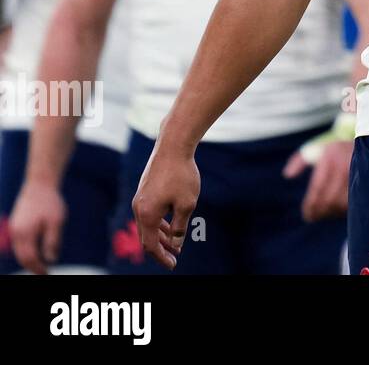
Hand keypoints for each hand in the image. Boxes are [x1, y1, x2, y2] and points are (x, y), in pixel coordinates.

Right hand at [9, 179, 65, 273]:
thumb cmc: (50, 202)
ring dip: (28, 259)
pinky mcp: (16, 224)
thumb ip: (52, 241)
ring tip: (40, 266)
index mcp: (25, 233)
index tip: (47, 273)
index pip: (29, 258)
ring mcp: (14, 228)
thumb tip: (51, 260)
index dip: (38, 268)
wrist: (39, 184)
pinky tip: (34, 252)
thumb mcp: (56, 222)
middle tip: (43, 273)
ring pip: (18, 250)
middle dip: (32, 267)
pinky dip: (25, 250)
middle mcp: (16, 233)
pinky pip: (19, 243)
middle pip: (22, 257)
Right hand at [131, 141, 199, 269]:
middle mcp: (138, 208)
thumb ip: (180, 226)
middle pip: (147, 236)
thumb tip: (176, 242)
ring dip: (161, 235)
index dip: (161, 257)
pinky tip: (171, 225)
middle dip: (161, 249)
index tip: (173, 265)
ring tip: (176, 244)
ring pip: (148, 224)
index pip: (150, 245)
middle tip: (174, 258)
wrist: (173, 146)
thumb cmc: (182, 174)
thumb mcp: (187, 204)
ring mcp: (140, 198)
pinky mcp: (145, 190)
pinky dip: (159, 222)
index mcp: (146, 214)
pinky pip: (150, 213)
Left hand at [283, 139, 351, 221]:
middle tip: (313, 216)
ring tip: (323, 214)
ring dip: (331, 213)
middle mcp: (345, 167)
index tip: (307, 214)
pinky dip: (343, 210)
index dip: (310, 205)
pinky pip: (353, 204)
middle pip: (329, 199)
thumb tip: (287, 175)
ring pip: (341, 204)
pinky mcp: (367, 184)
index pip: (317, 188)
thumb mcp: (318, 149)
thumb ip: (299, 160)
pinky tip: (337, 210)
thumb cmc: (338, 151)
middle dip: (320, 211)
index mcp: (331, 158)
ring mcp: (358, 176)